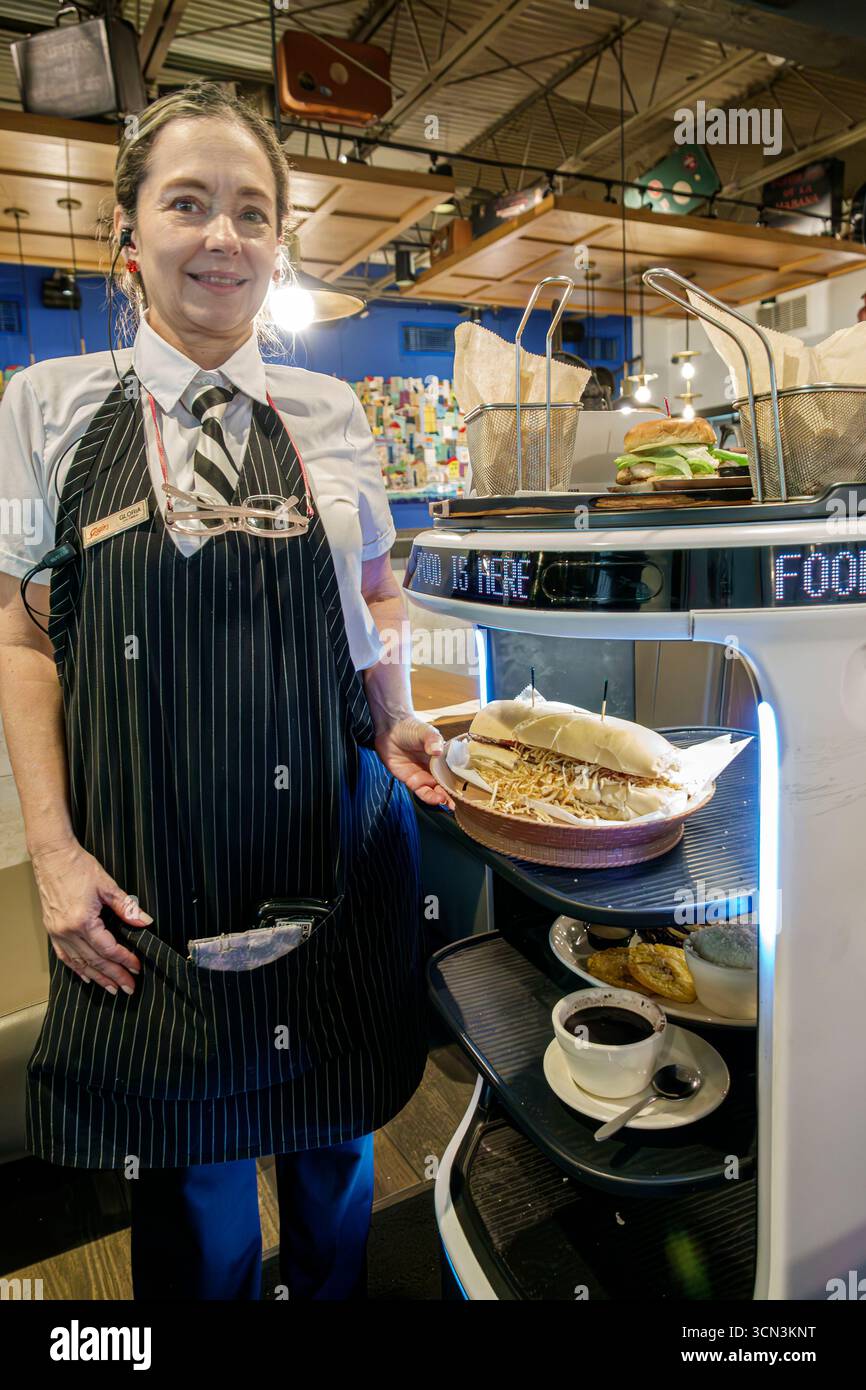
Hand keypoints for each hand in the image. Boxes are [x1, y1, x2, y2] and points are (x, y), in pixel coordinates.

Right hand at [30, 839, 152, 994]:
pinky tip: (86, 976)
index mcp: (82, 921)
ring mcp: (57, 932)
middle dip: (113, 976)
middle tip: (129, 988)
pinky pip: (64, 955)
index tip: (137, 967)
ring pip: (79, 962)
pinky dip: (76, 968)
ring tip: (112, 988)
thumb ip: (127, 908)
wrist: (53, 856)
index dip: (124, 960)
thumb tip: (145, 923)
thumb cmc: (79, 867)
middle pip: (94, 961)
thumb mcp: (108, 886)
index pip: (108, 949)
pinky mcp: (51, 929)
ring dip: (97, 977)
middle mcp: (67, 931)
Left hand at [374, 716, 454, 809]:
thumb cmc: (410, 729)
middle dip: (454, 794)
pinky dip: (431, 798)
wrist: (390, 731)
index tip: (471, 787)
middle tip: (462, 801)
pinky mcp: (413, 782)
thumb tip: (437, 750)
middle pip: (448, 784)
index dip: (462, 780)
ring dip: (443, 798)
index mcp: (443, 757)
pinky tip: (438, 800)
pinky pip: (423, 793)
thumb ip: (432, 740)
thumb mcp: (425, 731)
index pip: (455, 771)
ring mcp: (425, 776)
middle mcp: (436, 769)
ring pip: (437, 791)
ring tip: (448, 802)